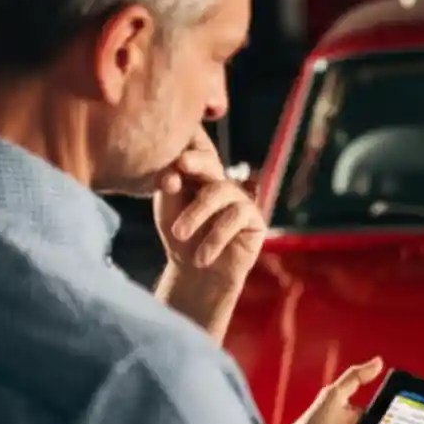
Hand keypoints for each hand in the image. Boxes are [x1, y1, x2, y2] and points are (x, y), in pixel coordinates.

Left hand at [153, 129, 266, 286]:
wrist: (197, 274)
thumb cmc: (181, 238)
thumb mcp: (168, 209)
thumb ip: (170, 186)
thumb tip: (173, 171)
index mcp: (198, 175)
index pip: (196, 153)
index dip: (188, 149)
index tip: (175, 157)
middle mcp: (221, 182)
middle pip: (210, 164)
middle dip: (196, 163)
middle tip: (178, 169)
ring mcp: (240, 198)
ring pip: (220, 191)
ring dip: (197, 213)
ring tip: (179, 234)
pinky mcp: (255, 218)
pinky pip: (237, 215)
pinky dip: (216, 236)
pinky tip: (202, 257)